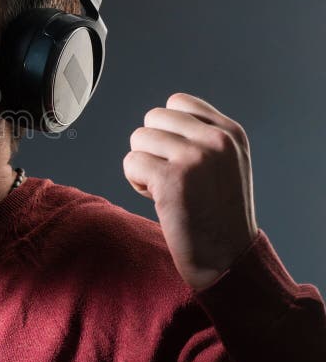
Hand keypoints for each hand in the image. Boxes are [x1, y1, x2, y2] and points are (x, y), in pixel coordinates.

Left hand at [123, 93, 258, 289]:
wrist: (228, 259)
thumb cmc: (219, 214)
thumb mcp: (226, 163)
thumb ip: (200, 136)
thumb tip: (158, 120)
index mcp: (230, 132)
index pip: (178, 102)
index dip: (167, 130)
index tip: (180, 159)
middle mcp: (216, 140)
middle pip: (152, 118)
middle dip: (152, 147)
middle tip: (170, 177)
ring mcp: (195, 158)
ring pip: (138, 139)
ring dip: (143, 165)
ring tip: (166, 190)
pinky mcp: (172, 179)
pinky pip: (131, 163)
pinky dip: (136, 182)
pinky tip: (158, 200)